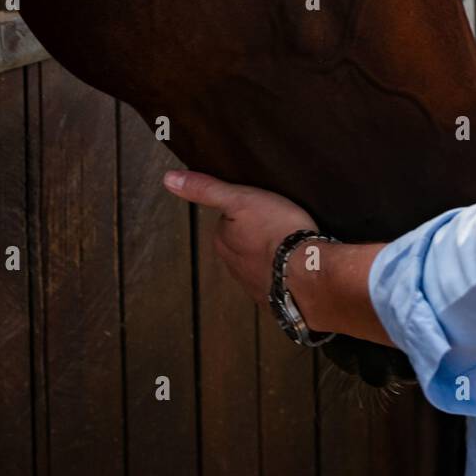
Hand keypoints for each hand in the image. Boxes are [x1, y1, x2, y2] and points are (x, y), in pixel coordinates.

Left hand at [163, 170, 317, 303]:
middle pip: (243, 242)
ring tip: (291, 241)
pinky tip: (297, 263)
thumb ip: (206, 189)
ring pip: (261, 262)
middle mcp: (233, 265)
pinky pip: (278, 279)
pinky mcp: (276, 296)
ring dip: (273, 254)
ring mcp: (255, 283)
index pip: (229, 219)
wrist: (307, 269)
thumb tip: (168, 179)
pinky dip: (285, 272)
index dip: (248, 208)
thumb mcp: (240, 198)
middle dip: (258, 233)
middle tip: (280, 220)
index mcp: (223, 241)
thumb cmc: (276, 230)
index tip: (264, 204)